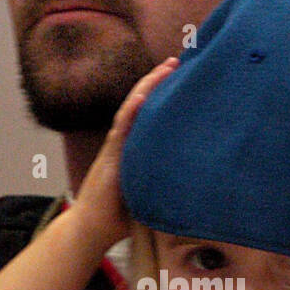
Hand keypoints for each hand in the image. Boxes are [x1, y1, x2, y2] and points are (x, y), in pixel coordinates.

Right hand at [73, 57, 177, 246]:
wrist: (92, 229)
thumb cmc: (120, 215)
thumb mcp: (150, 191)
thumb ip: (166, 179)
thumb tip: (198, 180)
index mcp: (133, 146)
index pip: (150, 113)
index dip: (164, 93)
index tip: (182, 76)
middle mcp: (124, 141)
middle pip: (141, 102)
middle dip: (158, 80)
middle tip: (177, 60)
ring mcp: (115, 147)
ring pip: (131, 108)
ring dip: (147, 86)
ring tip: (166, 67)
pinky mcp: (109, 157)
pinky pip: (120, 129)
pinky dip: (130, 111)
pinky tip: (141, 96)